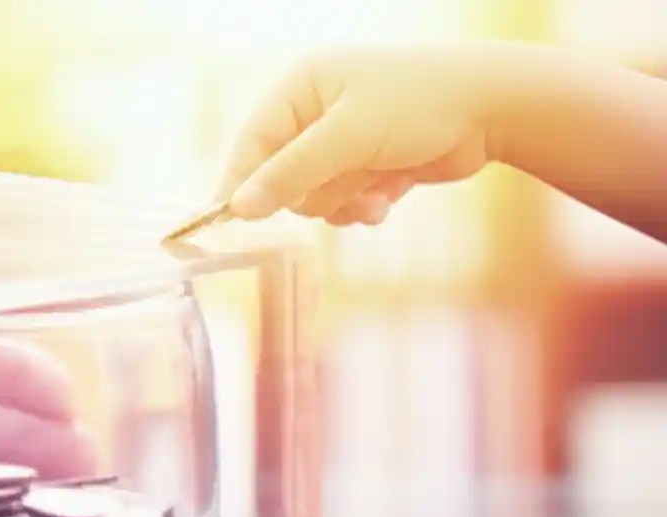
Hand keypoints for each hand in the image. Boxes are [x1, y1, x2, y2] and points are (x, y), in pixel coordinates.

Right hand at [219, 45, 505, 225]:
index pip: (254, 140)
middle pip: (282, 176)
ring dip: (344, 201)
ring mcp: (346, 140)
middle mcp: (319, 111)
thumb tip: (239, 207)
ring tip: (376, 190)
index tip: (233, 219)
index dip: (242, 180)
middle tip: (345, 186)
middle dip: (315, 191)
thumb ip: (290, 173)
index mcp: (304, 86)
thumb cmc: (419, 106)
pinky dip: (364, 206)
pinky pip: (344, 203)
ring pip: (315, 196)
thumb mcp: (347, 137)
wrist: (495, 110)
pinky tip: (388, 199)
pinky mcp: (371, 165)